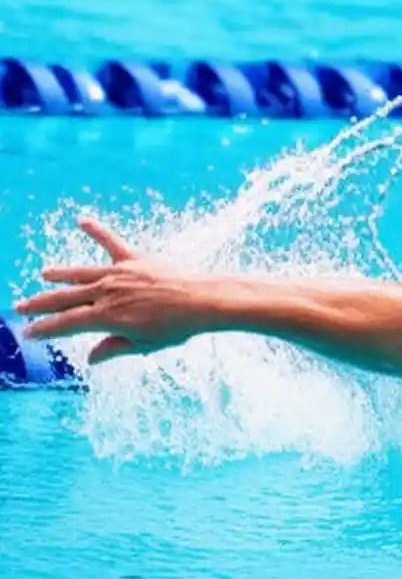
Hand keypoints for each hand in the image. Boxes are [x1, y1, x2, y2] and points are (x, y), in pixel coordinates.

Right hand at [15, 218, 208, 364]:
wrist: (203, 301)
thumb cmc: (177, 327)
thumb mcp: (144, 345)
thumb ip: (115, 348)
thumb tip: (90, 358)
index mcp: (106, 317)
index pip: (66, 323)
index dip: (45, 329)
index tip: (28, 332)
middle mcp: (107, 292)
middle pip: (66, 298)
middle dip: (41, 304)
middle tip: (21, 307)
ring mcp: (119, 273)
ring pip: (80, 273)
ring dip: (60, 274)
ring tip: (44, 275)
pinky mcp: (135, 258)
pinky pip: (112, 242)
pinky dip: (97, 231)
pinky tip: (82, 220)